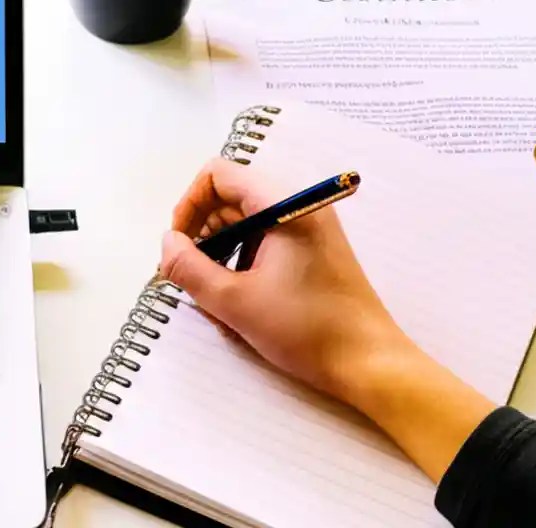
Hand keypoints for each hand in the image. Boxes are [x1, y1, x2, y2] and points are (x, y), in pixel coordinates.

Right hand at [159, 158, 410, 403]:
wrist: (368, 362)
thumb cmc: (306, 329)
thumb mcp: (234, 301)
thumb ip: (190, 268)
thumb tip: (167, 244)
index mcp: (284, 204)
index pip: (219, 174)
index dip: (189, 205)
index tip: (179, 246)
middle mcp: (298, 205)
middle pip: (230, 198)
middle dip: (202, 235)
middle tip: (189, 277)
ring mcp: (307, 228)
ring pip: (244, 223)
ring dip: (220, 253)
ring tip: (215, 296)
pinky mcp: (312, 250)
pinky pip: (263, 242)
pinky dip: (242, 264)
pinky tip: (240, 301)